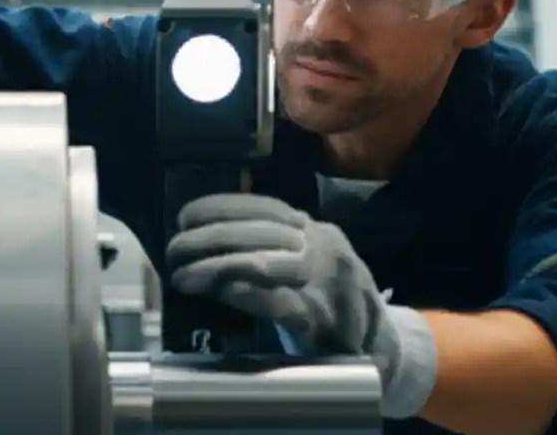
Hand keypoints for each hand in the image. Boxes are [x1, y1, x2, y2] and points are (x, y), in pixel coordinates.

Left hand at [166, 193, 382, 352]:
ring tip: (183, 276)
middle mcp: (323, 248)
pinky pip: (280, 302)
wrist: (382, 349)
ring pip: (263, 263)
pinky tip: (223, 292)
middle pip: (256, 232)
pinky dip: (247, 295)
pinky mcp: (325, 321)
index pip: (261, 207)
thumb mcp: (307, 262)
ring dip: (215, 268)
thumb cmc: (329, 302)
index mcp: (314, 230)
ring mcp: (327, 284)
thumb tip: (205, 239)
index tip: (184, 217)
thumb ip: (270, 247)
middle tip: (174, 252)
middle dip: (208, 239)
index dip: (219, 207)